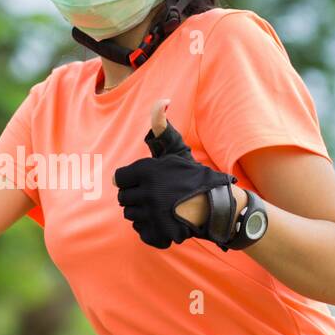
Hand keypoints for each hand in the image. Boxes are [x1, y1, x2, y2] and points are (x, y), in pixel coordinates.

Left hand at [113, 99, 237, 248]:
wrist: (215, 204)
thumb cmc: (192, 175)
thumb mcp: (176, 149)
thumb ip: (161, 127)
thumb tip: (162, 102)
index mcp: (147, 172)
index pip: (119, 179)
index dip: (130, 179)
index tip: (142, 181)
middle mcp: (148, 193)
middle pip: (123, 198)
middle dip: (135, 196)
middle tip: (152, 195)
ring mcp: (153, 215)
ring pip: (131, 215)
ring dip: (142, 212)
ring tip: (158, 207)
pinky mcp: (159, 232)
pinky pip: (140, 232)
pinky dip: (148, 228)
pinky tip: (161, 221)